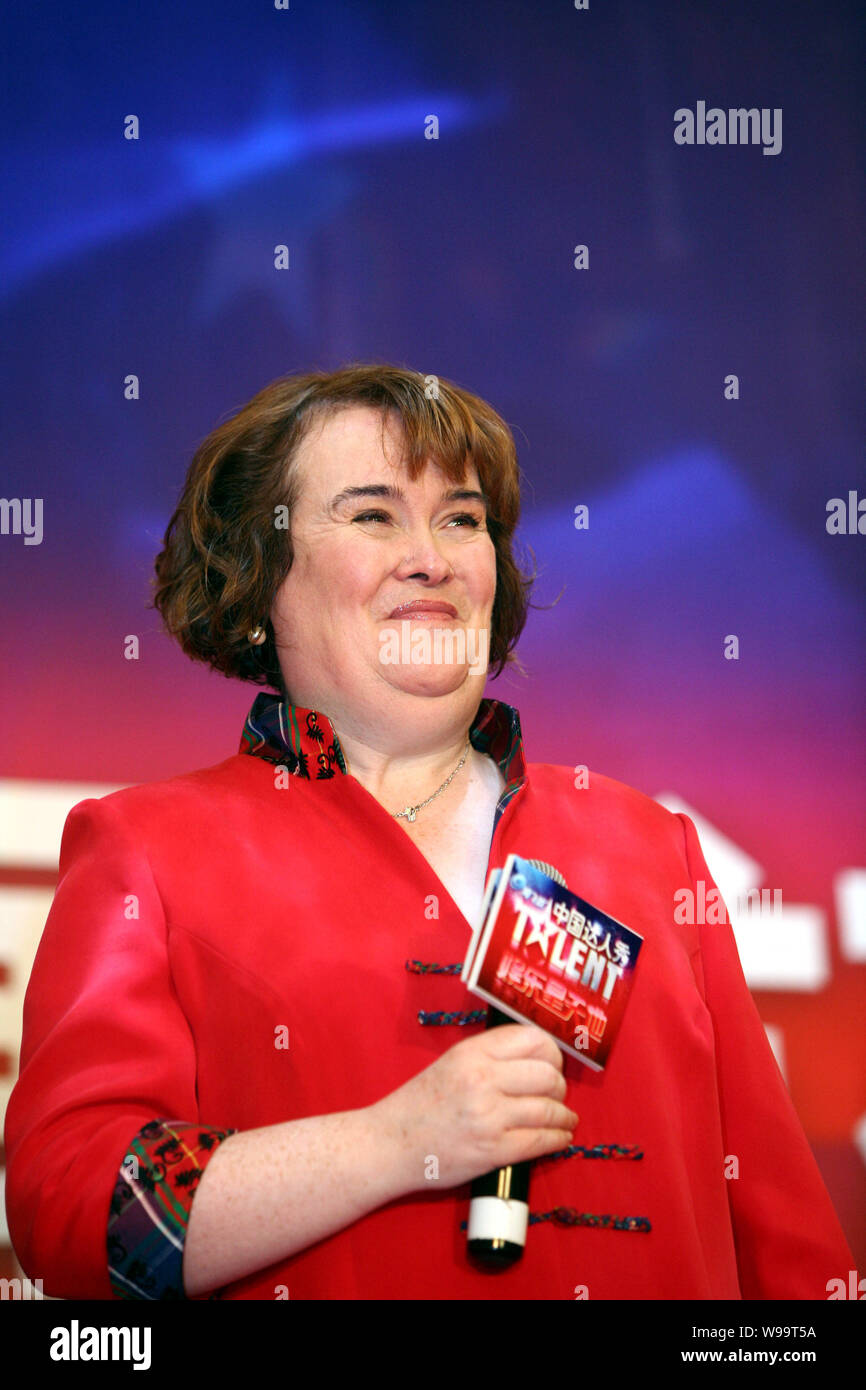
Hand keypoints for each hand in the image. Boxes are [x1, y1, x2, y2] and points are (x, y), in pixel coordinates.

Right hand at [370, 1023, 576, 1193]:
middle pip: (548, 1075)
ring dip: (564, 1116)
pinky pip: (541, 1141)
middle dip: (559, 1087)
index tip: (553, 1064)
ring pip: (550, 1110)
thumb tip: (538, 1058)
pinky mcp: (494, 1150)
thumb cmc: (421, 1103)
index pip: (534, 1041)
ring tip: (565, 1119)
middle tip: (557, 1095)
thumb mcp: (452, 1062)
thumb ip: (491, 1056)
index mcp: (473, 1052)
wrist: (391, 1143)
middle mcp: (483, 1079)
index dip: (552, 1053)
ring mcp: (489, 1116)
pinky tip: (560, 1137)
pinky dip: (558, 1139)